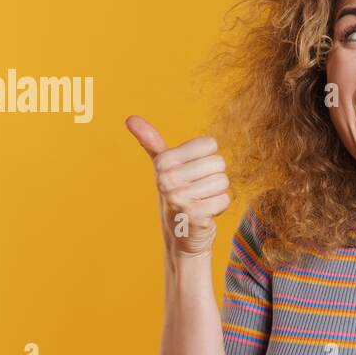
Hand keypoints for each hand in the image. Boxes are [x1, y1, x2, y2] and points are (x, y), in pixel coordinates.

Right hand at [126, 115, 230, 258]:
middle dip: (214, 178)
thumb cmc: (176, 196)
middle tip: (198, 190)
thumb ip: (151, 142)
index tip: (193, 174)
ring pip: (223, 181)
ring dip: (217, 193)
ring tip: (200, 201)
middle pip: (219, 162)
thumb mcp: (163, 168)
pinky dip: (219, 208)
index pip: (209, 144)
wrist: (180, 236)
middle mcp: (167, 178)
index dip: (207, 159)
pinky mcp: (194, 215)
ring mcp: (179, 198)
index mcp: (163, 162)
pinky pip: (225, 199)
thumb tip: (130, 118)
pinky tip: (204, 213)